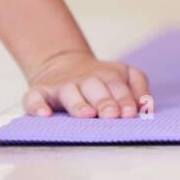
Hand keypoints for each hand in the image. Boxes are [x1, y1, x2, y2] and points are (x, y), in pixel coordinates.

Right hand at [23, 49, 151, 118]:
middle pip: (95, 88)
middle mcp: (83, 79)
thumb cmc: (99, 79)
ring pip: (69, 93)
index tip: (130, 113)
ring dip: (78, 104)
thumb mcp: (123, 74)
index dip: (124, 99)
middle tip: (112, 115)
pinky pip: (34, 98)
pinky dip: (37, 105)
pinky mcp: (39, 92)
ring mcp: (60, 86)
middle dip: (104, 102)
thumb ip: (138, 86)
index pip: (117, 86)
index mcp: (106, 75)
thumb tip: (146, 105)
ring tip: (86, 115)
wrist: (62, 63)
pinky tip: (44, 115)